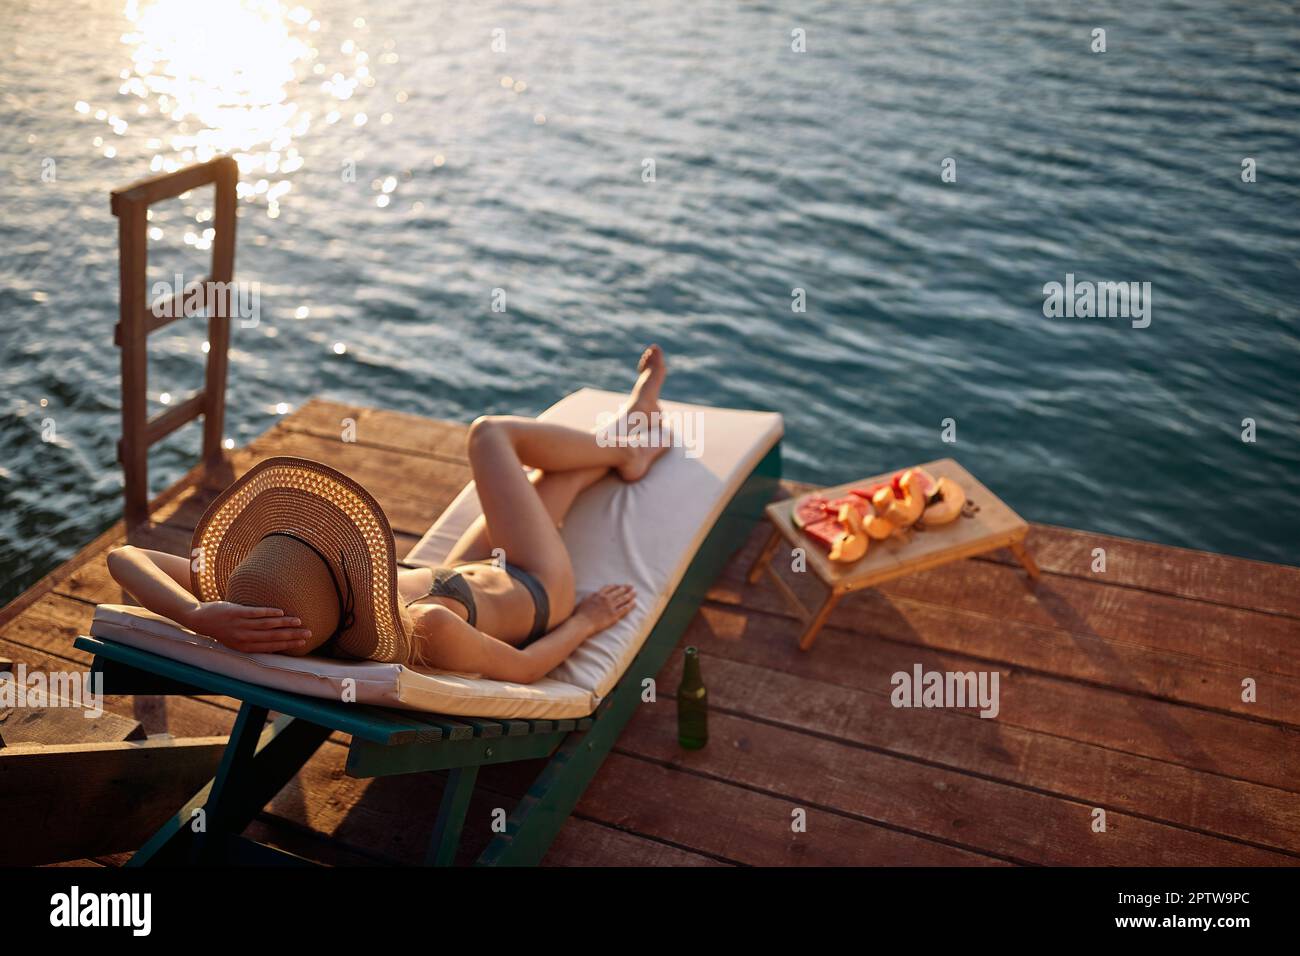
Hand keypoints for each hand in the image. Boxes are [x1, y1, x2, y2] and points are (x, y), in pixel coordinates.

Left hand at [186, 601, 311, 653]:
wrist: (201, 619)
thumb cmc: (222, 630)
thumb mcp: (236, 642)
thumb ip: (253, 643)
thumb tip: (273, 645)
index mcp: (245, 647)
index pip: (272, 646)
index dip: (288, 644)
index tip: (302, 642)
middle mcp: (244, 638)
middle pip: (273, 637)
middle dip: (292, 635)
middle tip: (307, 633)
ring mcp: (240, 625)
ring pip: (267, 625)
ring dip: (284, 624)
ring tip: (298, 621)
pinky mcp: (236, 612)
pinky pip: (256, 612)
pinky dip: (269, 613)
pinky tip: (280, 612)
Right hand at [573, 584, 636, 635]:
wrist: (582, 623)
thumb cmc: (580, 614)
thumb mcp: (584, 600)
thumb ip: (591, 596)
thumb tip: (595, 594)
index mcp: (599, 594)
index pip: (610, 588)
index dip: (617, 586)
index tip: (621, 585)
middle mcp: (606, 599)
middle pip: (619, 591)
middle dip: (626, 588)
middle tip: (632, 586)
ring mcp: (610, 607)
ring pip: (623, 599)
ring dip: (630, 595)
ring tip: (635, 592)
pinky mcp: (613, 615)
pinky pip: (624, 609)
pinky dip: (630, 605)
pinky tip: (634, 603)